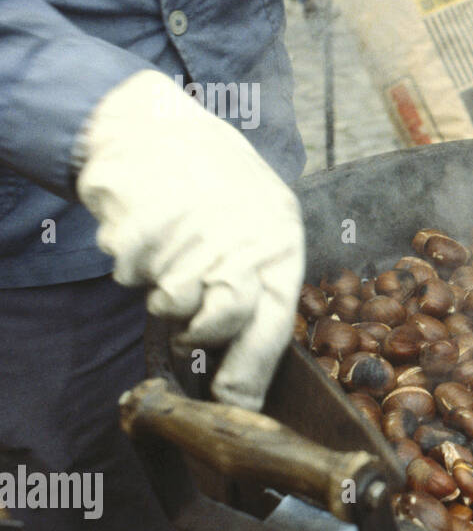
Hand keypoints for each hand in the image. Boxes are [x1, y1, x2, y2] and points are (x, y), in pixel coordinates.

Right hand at [76, 70, 304, 409]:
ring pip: (170, 303)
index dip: (251, 372)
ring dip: (162, 288)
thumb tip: (247, 371)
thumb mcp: (259, 220)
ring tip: (171, 247)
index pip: (273, 323)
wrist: (153, 125)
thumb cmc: (215, 183)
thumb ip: (260, 282)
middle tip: (187, 320)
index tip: (234, 404)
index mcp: (282, 239)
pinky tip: (146, 225)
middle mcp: (243, 238)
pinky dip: (132, 259)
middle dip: (199, 330)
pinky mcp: (142, 227)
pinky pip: (132, 275)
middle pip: (219, 321)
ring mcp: (192, 233)